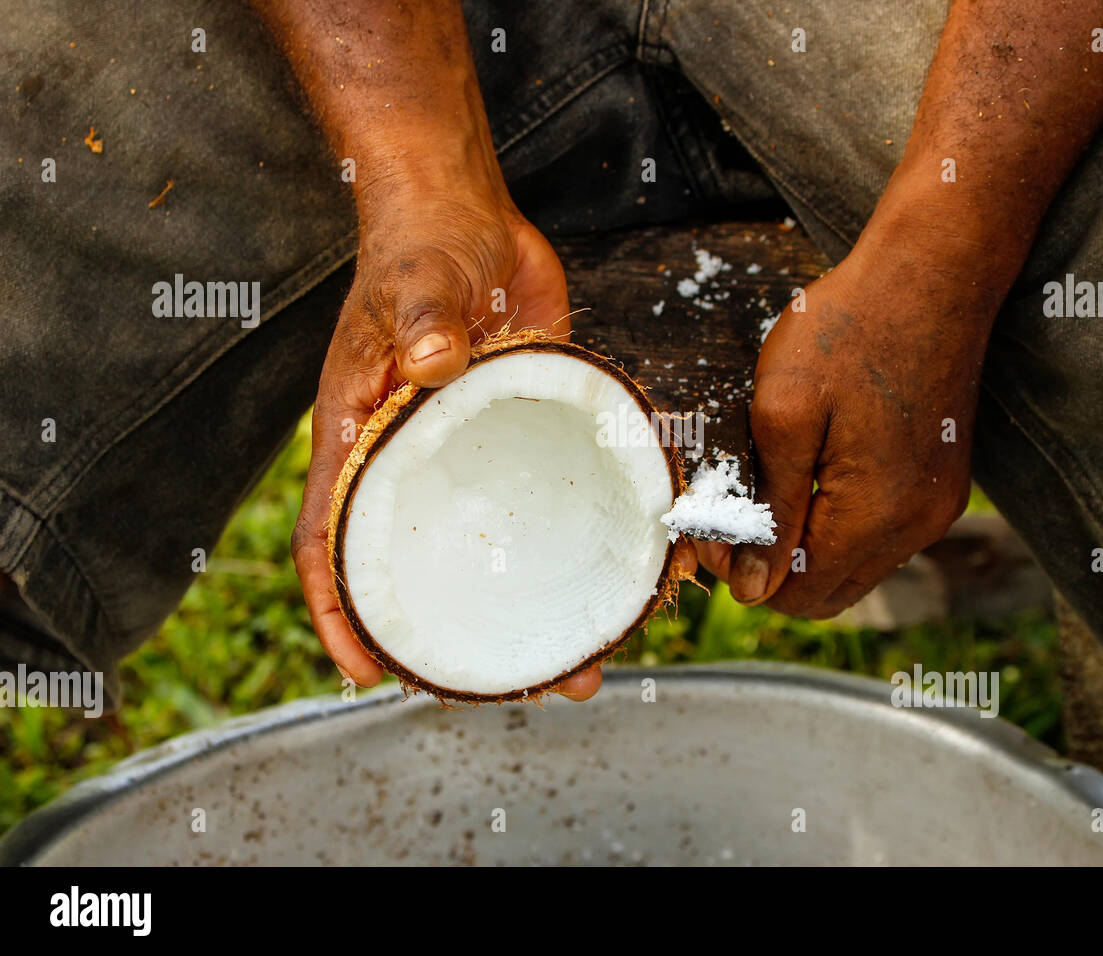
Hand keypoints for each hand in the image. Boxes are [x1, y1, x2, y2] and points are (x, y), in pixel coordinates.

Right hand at [291, 183, 602, 699]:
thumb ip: (420, 319)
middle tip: (522, 683)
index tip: (370, 669)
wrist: (469, 215)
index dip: (342, 610)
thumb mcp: (417, 279)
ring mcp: (467, 453)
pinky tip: (612, 571)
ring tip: (583, 656)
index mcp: (361, 436)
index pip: (331, 540)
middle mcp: (410, 459)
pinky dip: (567, 540)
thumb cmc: (421, 245)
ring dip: (529, 602)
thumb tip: (431, 363)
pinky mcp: (517, 434)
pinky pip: (539, 500)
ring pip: (489, 546)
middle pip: (421, 567)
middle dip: (458, 634)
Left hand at [697, 197, 997, 617]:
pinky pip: (882, 536)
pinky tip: (813, 471)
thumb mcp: (784, 416)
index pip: (794, 595)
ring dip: (805, 545)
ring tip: (769, 484)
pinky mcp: (942, 483)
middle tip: (731, 510)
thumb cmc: (851, 330)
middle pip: (826, 593)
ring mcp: (935, 506)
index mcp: (874, 516)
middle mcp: (916, 526)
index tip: (708, 522)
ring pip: (854, 567)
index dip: (740, 572)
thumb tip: (753, 591)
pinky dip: (839, 524)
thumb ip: (771, 511)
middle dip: (769, 567)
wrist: (935, 271)